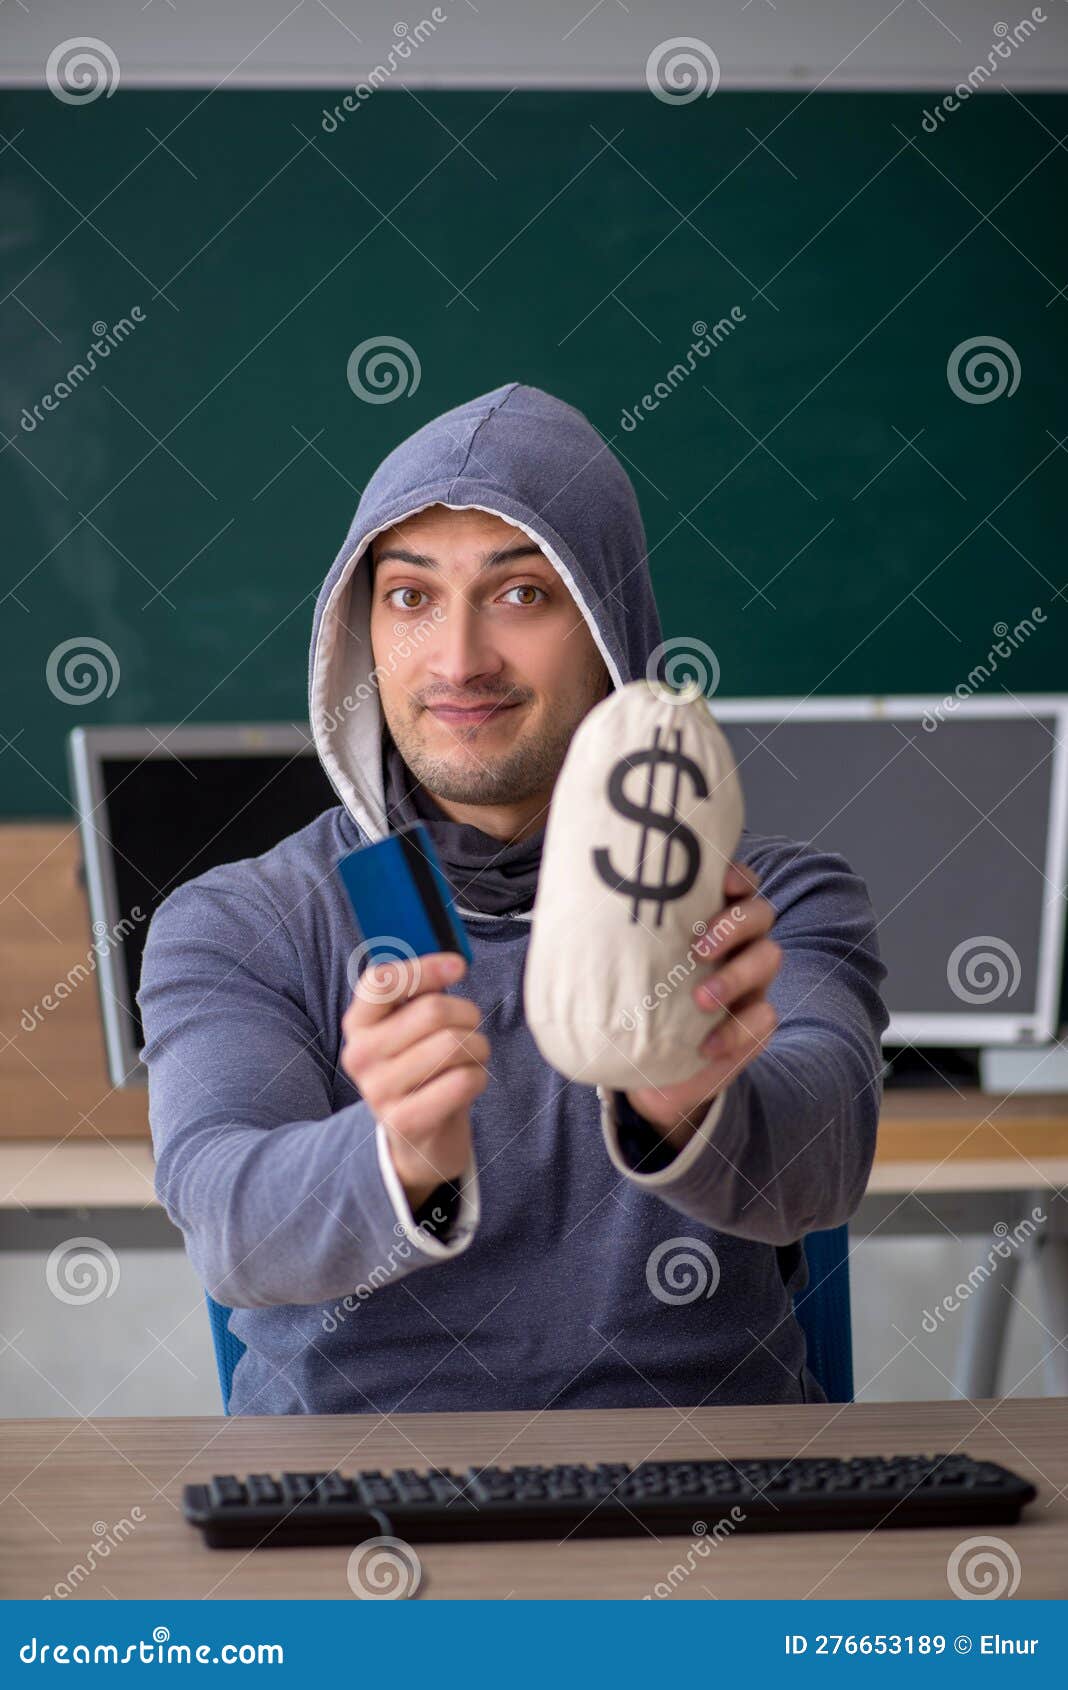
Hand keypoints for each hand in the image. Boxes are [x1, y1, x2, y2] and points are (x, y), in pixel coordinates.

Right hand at [340, 951, 488, 1210]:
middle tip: (472, 1025)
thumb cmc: (422, 1069)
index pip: (381, 981)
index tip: (458, 966)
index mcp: (358, 1023)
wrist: (418, 1138)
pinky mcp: (403, 1121)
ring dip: (478, 1046)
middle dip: (467, 1013)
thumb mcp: (410, 1028)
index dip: (425, 968)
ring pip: (452, 1045)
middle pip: (431, 1011)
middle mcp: (360, 1055)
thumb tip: (450, 961)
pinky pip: (461, 1082)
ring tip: (473, 1055)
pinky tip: (471, 1081)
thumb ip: (420, 993)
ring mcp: (378, 1091)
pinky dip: (479, 1076)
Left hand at [622, 861, 781, 1151]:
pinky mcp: (753, 1025)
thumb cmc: (634, 1005)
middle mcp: (737, 945)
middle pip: (760, 915)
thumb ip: (607, 941)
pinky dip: (736, 1031)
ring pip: (769, 958)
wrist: (649, 1072)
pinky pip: (763, 1020)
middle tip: (699, 948)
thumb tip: (561, 906)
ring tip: (701, 999)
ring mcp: (751, 983)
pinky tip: (705, 1046)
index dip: (737, 876)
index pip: (737, 884)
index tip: (721, 881)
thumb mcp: (620, 970)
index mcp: (708, 920)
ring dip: (736, 976)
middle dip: (734, 925)